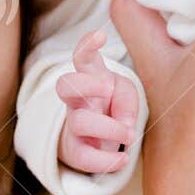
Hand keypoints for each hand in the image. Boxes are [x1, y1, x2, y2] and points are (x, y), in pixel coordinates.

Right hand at [56, 28, 138, 174]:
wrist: (97, 142)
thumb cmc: (113, 108)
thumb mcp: (125, 95)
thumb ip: (127, 98)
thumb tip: (123, 122)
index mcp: (90, 79)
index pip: (82, 57)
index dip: (87, 45)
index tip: (100, 35)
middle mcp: (77, 100)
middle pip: (65, 84)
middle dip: (87, 85)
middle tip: (108, 89)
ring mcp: (73, 125)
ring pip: (80, 122)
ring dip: (109, 128)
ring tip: (129, 135)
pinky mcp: (75, 151)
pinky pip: (83, 156)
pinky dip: (106, 160)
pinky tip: (123, 159)